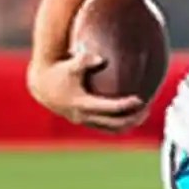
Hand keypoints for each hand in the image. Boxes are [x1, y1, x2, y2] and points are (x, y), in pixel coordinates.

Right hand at [27, 52, 147, 133]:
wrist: (40, 84)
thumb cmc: (58, 71)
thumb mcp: (71, 64)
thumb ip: (84, 60)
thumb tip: (101, 58)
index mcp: (82, 104)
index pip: (110, 108)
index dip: (127, 104)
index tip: (141, 99)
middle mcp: (83, 116)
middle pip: (114, 123)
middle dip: (133, 118)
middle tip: (147, 109)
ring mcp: (83, 121)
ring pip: (110, 129)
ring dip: (128, 124)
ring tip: (144, 114)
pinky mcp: (83, 121)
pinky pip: (105, 128)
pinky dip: (118, 124)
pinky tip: (131, 115)